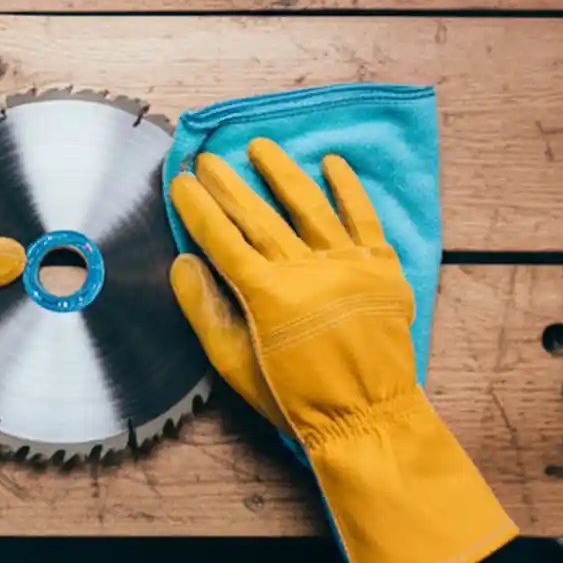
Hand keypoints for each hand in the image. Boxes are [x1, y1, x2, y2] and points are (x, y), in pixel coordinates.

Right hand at [170, 137, 515, 562]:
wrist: (367, 416)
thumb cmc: (293, 397)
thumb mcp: (234, 366)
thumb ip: (205, 312)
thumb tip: (183, 261)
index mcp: (265, 294)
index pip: (221, 237)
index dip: (197, 206)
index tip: (180, 180)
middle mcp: (305, 269)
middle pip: (259, 215)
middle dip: (228, 183)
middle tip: (207, 157)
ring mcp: (347, 264)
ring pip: (308, 205)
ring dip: (281, 172)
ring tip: (259, 146)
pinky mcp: (381, 267)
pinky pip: (363, 218)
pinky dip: (348, 189)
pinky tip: (331, 163)